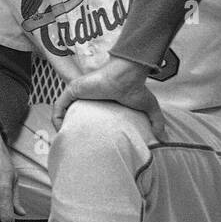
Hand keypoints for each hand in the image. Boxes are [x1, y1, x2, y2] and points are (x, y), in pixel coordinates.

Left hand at [52, 56, 166, 140]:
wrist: (127, 76)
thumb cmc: (135, 88)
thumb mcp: (148, 108)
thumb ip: (156, 122)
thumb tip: (164, 139)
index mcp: (99, 103)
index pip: (86, 117)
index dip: (83, 129)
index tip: (85, 143)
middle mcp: (86, 98)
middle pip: (72, 115)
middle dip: (69, 129)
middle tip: (73, 145)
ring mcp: (78, 93)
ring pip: (62, 112)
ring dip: (60, 125)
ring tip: (64, 140)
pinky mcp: (72, 89)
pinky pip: (58, 106)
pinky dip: (56, 118)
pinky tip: (60, 129)